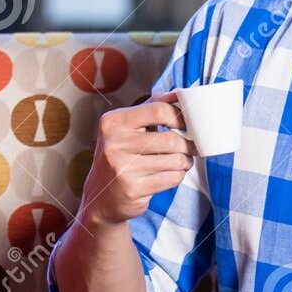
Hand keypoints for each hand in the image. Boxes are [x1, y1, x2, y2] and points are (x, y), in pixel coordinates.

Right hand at [79, 91, 196, 226]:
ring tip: (181, 161)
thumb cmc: (119, 157)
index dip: (181, 116)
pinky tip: (169, 174)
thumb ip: (150, 109)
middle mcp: (114, 143)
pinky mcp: (133, 189)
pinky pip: (172, 178)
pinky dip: (177, 176)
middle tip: (191, 147)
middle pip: (171, 138)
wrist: (99, 198)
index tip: (189, 123)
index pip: (158, 110)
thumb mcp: (126, 129)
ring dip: (185, 162)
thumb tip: (178, 94)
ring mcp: (123, 167)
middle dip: (188, 144)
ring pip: (175, 160)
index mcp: (113, 122)